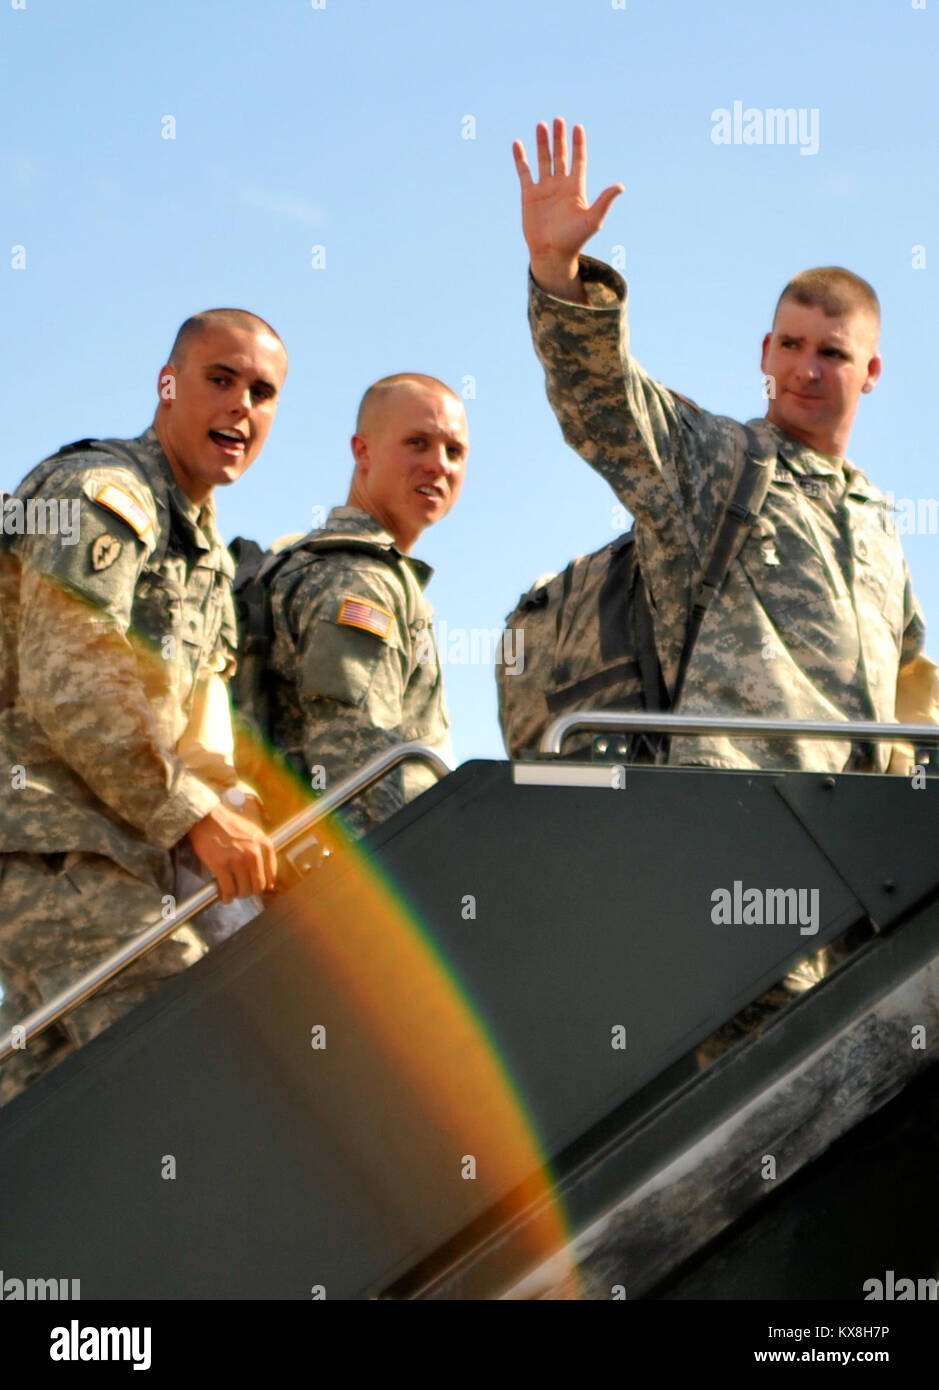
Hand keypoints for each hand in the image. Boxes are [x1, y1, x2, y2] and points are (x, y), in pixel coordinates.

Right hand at [186, 802, 278, 902]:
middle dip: (250, 892)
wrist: (207, 818)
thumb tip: (269, 879)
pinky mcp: (221, 866)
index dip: (264, 885)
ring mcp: (238, 860)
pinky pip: (228, 890)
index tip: (257, 888)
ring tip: (233, 892)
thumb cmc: (228, 825)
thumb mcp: (254, 833)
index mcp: (265, 845)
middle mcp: (254, 854)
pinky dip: (227, 897)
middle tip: (243, 890)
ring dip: (238, 895)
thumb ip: (262, 852)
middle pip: (258, 886)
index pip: (271, 876)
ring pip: (244, 890)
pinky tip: (225, 897)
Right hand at [512, 118, 623, 300]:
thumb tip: (621, 186)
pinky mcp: (529, 195)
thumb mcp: (593, 219)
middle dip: (559, 138)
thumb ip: (605, 201)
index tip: (578, 127)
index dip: (578, 144)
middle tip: (558, 120)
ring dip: (542, 143)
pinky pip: (524, 172)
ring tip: (541, 125)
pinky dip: (521, 158)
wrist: (552, 254)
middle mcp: (560, 185)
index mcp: (576, 188)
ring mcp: (544, 189)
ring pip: (543, 160)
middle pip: (561, 156)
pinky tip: (518, 144)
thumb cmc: (574, 239)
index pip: (578, 160)